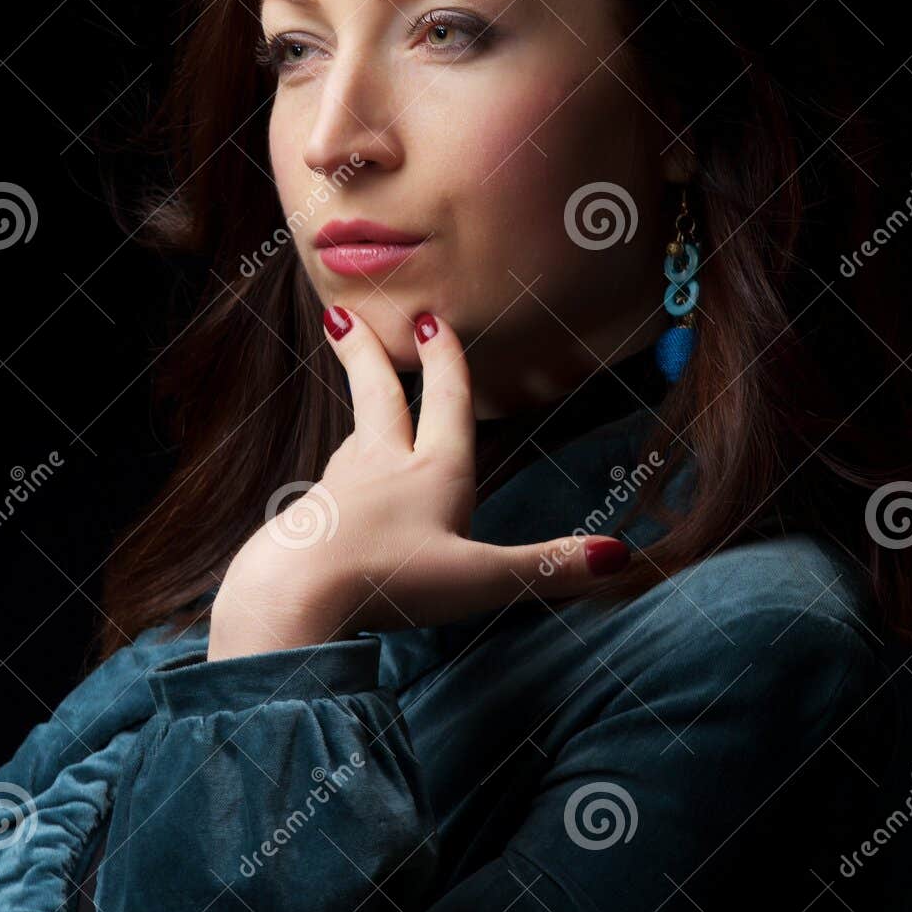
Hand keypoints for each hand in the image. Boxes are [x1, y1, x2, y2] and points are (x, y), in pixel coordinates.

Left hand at [205, 306, 631, 659]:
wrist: (291, 598)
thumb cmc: (388, 582)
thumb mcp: (481, 581)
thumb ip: (548, 568)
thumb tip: (620, 556)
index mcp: (433, 471)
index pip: (445, 403)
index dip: (446, 362)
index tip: (431, 318)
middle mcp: (382, 467)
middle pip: (376, 396)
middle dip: (367, 353)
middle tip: (344, 313)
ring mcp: (339, 492)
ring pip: (353, 441)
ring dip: (358, 413)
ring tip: (360, 396)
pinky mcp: (306, 523)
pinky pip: (330, 489)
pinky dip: (339, 475)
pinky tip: (338, 495)